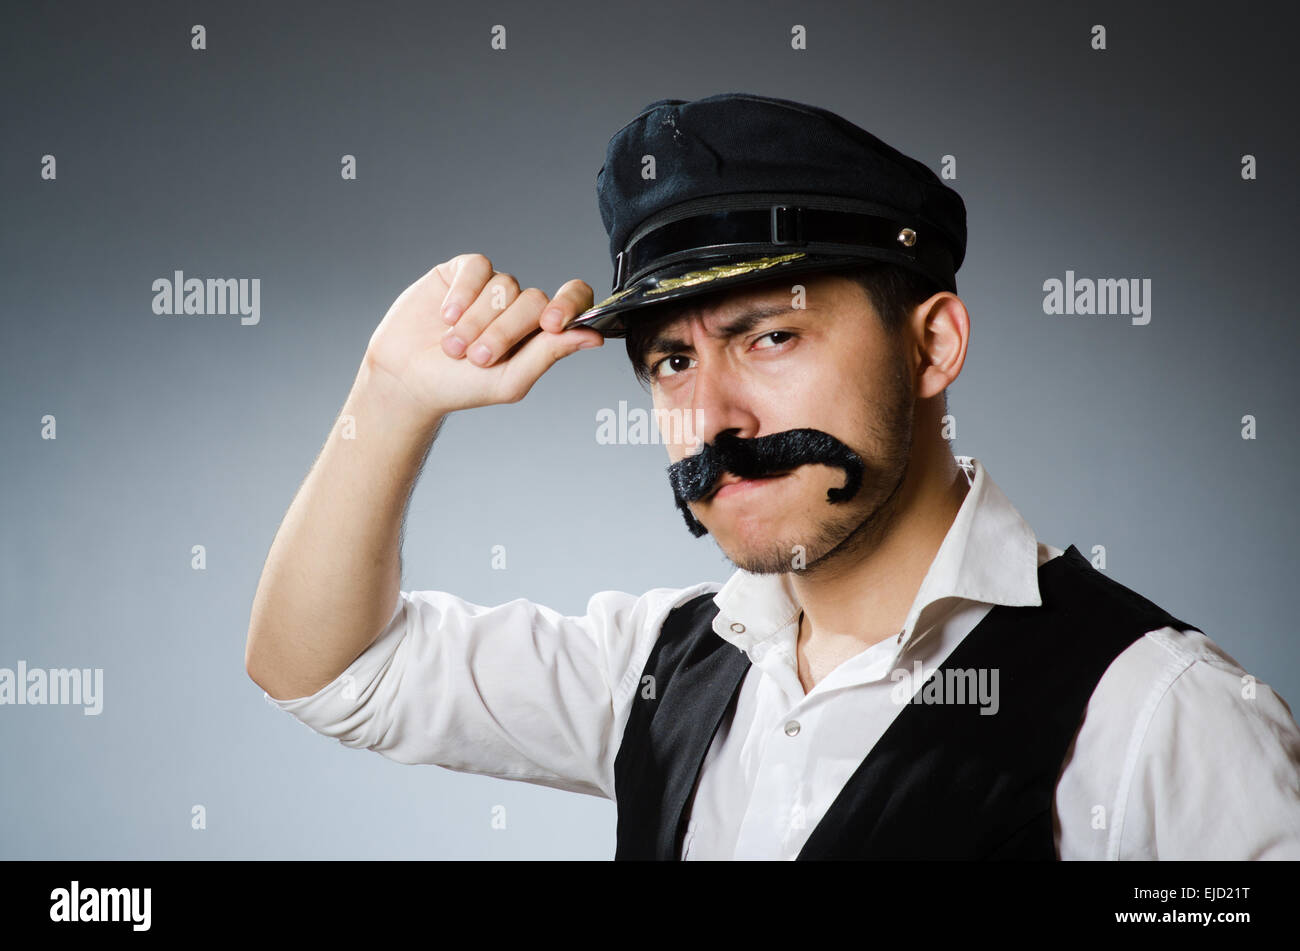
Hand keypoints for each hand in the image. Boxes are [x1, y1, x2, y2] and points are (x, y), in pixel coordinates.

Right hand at [361, 252, 602, 419]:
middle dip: (504, 332)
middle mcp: (519, 306)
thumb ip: (550, 355)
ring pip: (502, 286)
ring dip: (476, 321)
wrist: (406, 378)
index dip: (569, 304)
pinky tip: (445, 317)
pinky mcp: (462, 273)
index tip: (551, 324)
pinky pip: (476, 268)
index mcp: (539, 331)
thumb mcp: (509, 381)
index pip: (574, 301)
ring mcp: (491, 287)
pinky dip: (462, 294)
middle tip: (477, 358)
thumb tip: (594, 336)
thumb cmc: (460, 386)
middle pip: (532, 300)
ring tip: (453, 347)